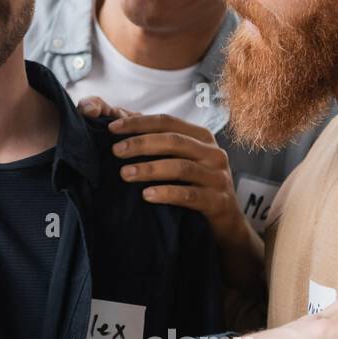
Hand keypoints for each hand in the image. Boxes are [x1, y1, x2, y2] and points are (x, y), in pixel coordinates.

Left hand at [79, 97, 261, 291]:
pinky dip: (166, 193)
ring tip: (125, 173)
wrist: (226, 222)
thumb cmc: (195, 184)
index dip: (139, 122)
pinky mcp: (218, 201)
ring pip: (180, 167)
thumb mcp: (179, 158)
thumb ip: (154, 139)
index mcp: (201, 137)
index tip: (111, 128)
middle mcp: (213, 153)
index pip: (167, 121)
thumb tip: (119, 116)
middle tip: (115, 151)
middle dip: (141, 144)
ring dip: (149, 169)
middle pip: (174, 141)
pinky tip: (146, 195)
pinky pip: (189, 195)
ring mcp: (218, 177)